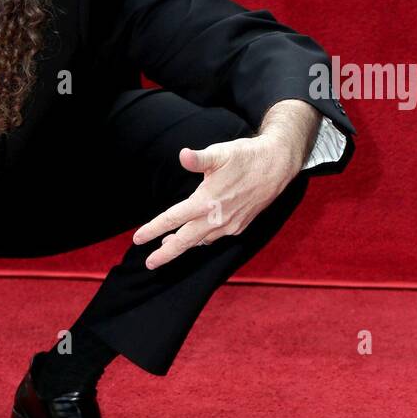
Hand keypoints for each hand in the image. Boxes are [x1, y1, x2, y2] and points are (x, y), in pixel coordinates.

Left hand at [132, 135, 299, 269]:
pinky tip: (197, 236)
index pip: (173, 219)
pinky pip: (216, 237)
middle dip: (165, 253)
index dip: (154, 229)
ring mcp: (230, 225)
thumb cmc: (246, 156)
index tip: (138, 239)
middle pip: (185, 241)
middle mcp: (217, 218)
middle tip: (149, 263)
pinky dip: (203, 239)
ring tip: (169, 246)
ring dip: (184, 245)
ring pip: (201, 241)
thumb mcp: (220, 153)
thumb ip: (198, 159)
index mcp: (207, 202)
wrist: (278, 165)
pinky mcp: (240, 225)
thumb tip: (183, 155)